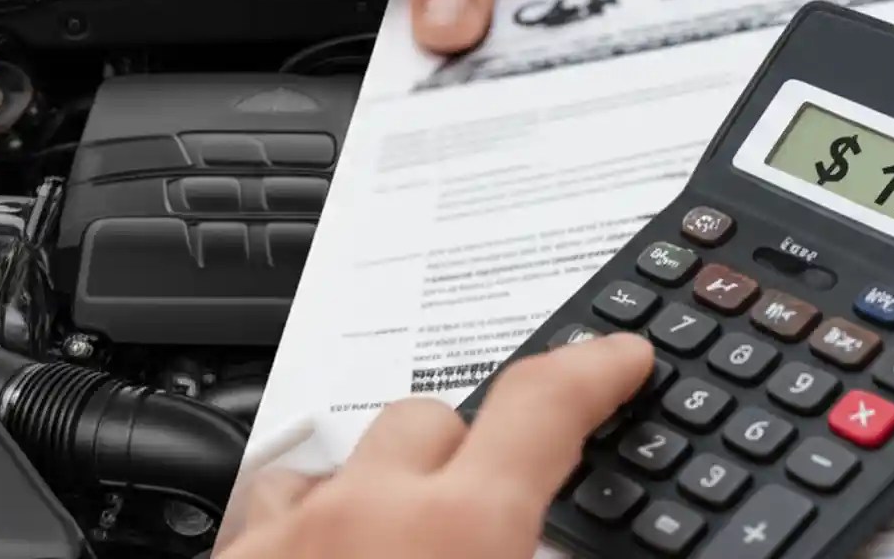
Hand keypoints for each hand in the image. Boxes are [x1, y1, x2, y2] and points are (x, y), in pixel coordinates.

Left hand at [215, 332, 653, 558]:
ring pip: (346, 462)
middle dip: (469, 455)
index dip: (590, 369)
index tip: (617, 354)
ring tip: (404, 552)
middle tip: (489, 519)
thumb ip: (549, 547)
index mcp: (457, 532)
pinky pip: (277, 514)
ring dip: (383, 491)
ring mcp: (281, 538)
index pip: (541, 406)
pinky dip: (315, 529)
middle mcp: (359, 516)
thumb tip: (560, 536)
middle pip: (430, 420)